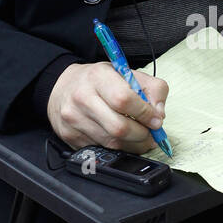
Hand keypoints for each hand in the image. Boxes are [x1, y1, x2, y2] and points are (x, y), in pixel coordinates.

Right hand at [47, 61, 168, 151]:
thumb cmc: (98, 81)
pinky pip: (102, 150)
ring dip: (133, 144)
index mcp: (98, 77)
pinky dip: (119, 148)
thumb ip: (152, 88)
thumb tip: (159, 115)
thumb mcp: (127, 73)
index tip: (156, 120)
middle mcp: (82, 98)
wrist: (63, 87)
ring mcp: (74, 119)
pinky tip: (123, 140)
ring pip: (112, 143)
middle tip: (150, 133)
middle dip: (142, 134)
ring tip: (140, 136)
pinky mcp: (71, 136)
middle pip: (119, 127)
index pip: (124, 100)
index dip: (145, 113)